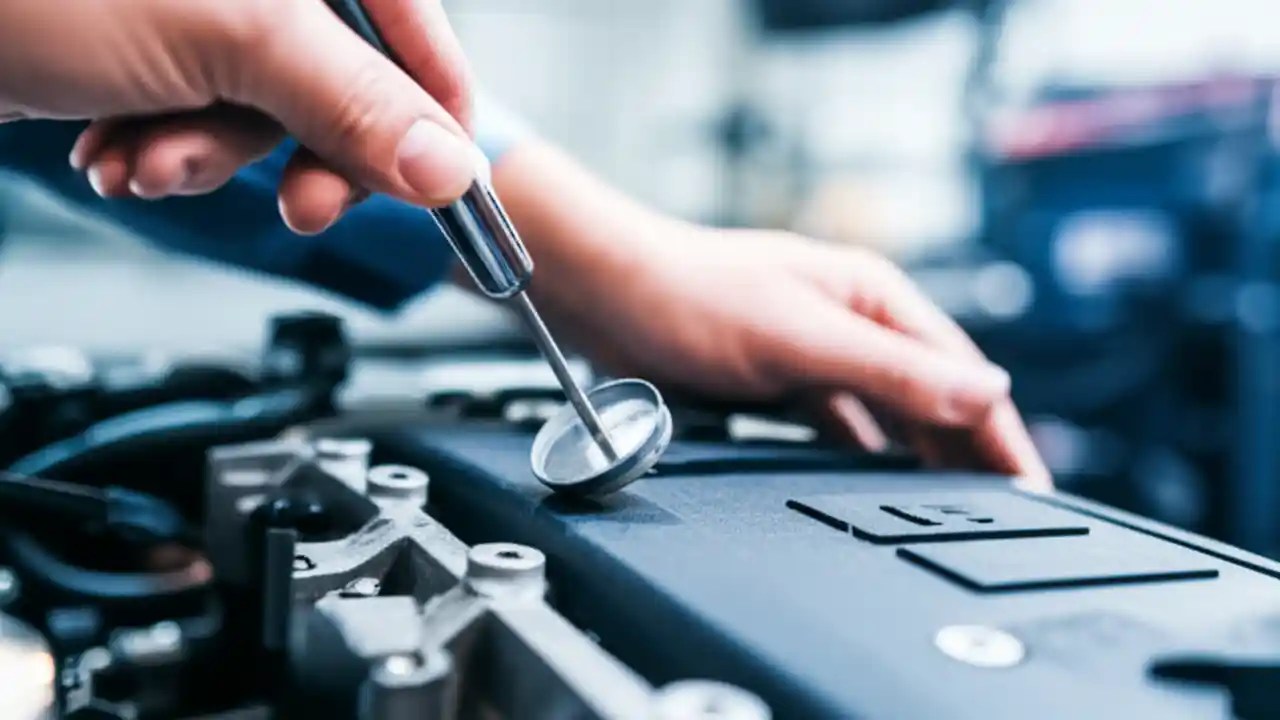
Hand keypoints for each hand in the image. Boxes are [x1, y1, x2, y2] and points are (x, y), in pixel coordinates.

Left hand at [0, 0, 475, 227]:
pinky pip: (201, 114)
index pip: (410, 24)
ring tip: (147, 159)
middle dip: (295, 151)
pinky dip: (164, 150)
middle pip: (342, 78)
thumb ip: (358, 102)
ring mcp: (201, 6)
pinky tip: (115, 152)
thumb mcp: (230, 42)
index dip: (432, 111)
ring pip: (264, 108)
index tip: (440, 185)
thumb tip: (450, 165)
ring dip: (207, 157)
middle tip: (295, 204)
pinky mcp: (150, 44)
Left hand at [540, 226, 1050, 488]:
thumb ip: (893, 371)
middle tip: (1007, 512)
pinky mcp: (779, 378)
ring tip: (956, 505)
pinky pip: (839, 424)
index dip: (998, 430)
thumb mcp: (801, 338)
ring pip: (887, 413)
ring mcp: (815, 350)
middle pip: (930, 395)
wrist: (604, 293)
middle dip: (969, 450)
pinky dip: (863, 454)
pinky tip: (876, 483)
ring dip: (921, 455)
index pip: (959, 371)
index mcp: (872, 296)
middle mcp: (852, 320)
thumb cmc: (690, 295)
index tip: (1032, 486)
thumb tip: (986, 392)